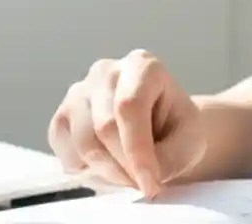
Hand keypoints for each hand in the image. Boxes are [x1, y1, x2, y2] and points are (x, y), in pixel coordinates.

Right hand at [47, 49, 206, 198]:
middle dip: (125, 166)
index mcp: (142, 65)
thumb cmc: (178, 131)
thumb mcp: (190, 142)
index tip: (151, 184)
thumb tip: (139, 175)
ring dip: (107, 172)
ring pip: (83, 142)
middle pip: (104, 126)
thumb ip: (167, 157)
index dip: (138, 150)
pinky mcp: (62, 117)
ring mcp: (78, 92)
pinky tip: (108, 167)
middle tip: (143, 185)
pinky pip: (66, 151)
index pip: (130, 106)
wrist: (164, 130)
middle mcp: (105, 72)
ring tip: (130, 178)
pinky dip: (86, 170)